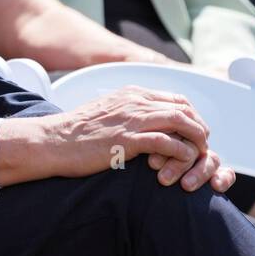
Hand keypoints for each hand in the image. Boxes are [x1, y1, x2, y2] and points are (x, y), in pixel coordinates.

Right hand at [0, 87, 233, 190]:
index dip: (192, 116)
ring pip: (181, 122)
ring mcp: (132, 119)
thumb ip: (125, 113)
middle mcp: (135, 102)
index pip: (175, 99)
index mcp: (130, 94)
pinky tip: (181, 162)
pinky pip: (167, 142)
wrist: (52, 141)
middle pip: (184, 109)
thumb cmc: (74, 133)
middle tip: (202, 145)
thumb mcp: (104, 113)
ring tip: (198, 154)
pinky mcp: (128, 139)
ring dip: (195, 139)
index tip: (194, 132)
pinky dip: (180, 152)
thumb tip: (139, 123)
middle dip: (199, 127)